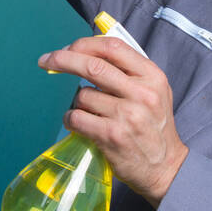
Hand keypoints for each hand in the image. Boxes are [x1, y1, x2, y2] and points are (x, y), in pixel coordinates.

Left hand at [39, 36, 188, 208]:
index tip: (68, 48)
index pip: (113, 47)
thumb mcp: (154, 91)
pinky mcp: (112, 135)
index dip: (85, 44)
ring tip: (86, 112)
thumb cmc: (153, 126)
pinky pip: (77, 118)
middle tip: (46, 60)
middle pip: (93, 65)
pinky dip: (71, 119)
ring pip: (82, 95)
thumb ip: (128, 70)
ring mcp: (127, 115)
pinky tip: (78, 124)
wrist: (165, 167)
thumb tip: (86, 51)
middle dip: (63, 59)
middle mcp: (142, 92)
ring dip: (76, 102)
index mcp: (152, 76)